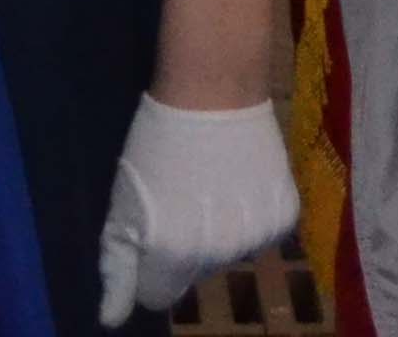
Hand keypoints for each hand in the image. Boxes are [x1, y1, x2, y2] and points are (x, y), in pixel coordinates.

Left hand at [96, 94, 298, 326]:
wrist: (217, 84)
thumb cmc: (159, 139)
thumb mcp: (123, 201)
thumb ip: (117, 267)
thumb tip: (112, 320)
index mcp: (172, 252)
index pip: (158, 295)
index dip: (151, 264)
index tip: (154, 230)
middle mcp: (216, 253)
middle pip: (194, 274)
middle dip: (186, 246)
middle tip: (184, 196)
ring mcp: (255, 234)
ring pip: (229, 254)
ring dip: (221, 230)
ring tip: (214, 182)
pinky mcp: (285, 214)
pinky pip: (263, 235)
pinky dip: (254, 215)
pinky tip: (243, 179)